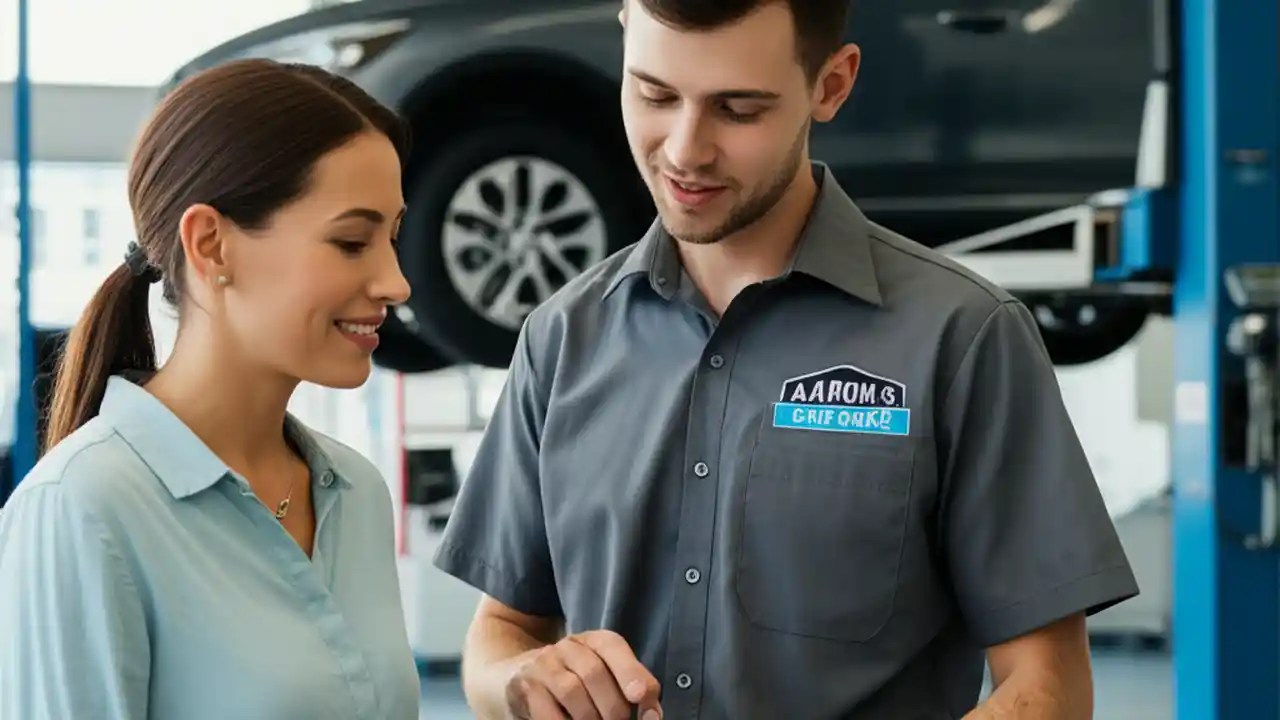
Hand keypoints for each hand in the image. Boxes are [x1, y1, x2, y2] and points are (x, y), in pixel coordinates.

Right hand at [505, 629, 662, 719]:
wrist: (520, 675)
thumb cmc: (577, 681)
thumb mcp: (607, 676)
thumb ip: (634, 691)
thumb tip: (653, 716)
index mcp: (595, 641)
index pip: (612, 647)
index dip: (629, 671)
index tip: (640, 698)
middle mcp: (568, 646)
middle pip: (594, 673)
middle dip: (612, 707)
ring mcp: (544, 665)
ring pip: (571, 691)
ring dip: (589, 719)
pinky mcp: (525, 687)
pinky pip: (547, 711)